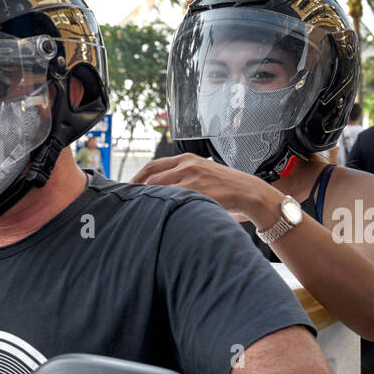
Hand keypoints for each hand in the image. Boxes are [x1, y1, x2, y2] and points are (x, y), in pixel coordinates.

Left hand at [131, 153, 279, 222]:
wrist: (248, 192)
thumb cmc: (223, 187)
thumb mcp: (201, 174)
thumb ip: (180, 178)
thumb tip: (156, 191)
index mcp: (185, 159)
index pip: (151, 166)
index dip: (135, 179)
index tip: (125, 190)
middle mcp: (187, 164)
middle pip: (150, 177)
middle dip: (136, 190)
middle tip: (125, 204)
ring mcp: (192, 177)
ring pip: (159, 187)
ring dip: (146, 199)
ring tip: (137, 211)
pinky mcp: (198, 190)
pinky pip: (173, 198)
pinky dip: (161, 205)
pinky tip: (155, 214)